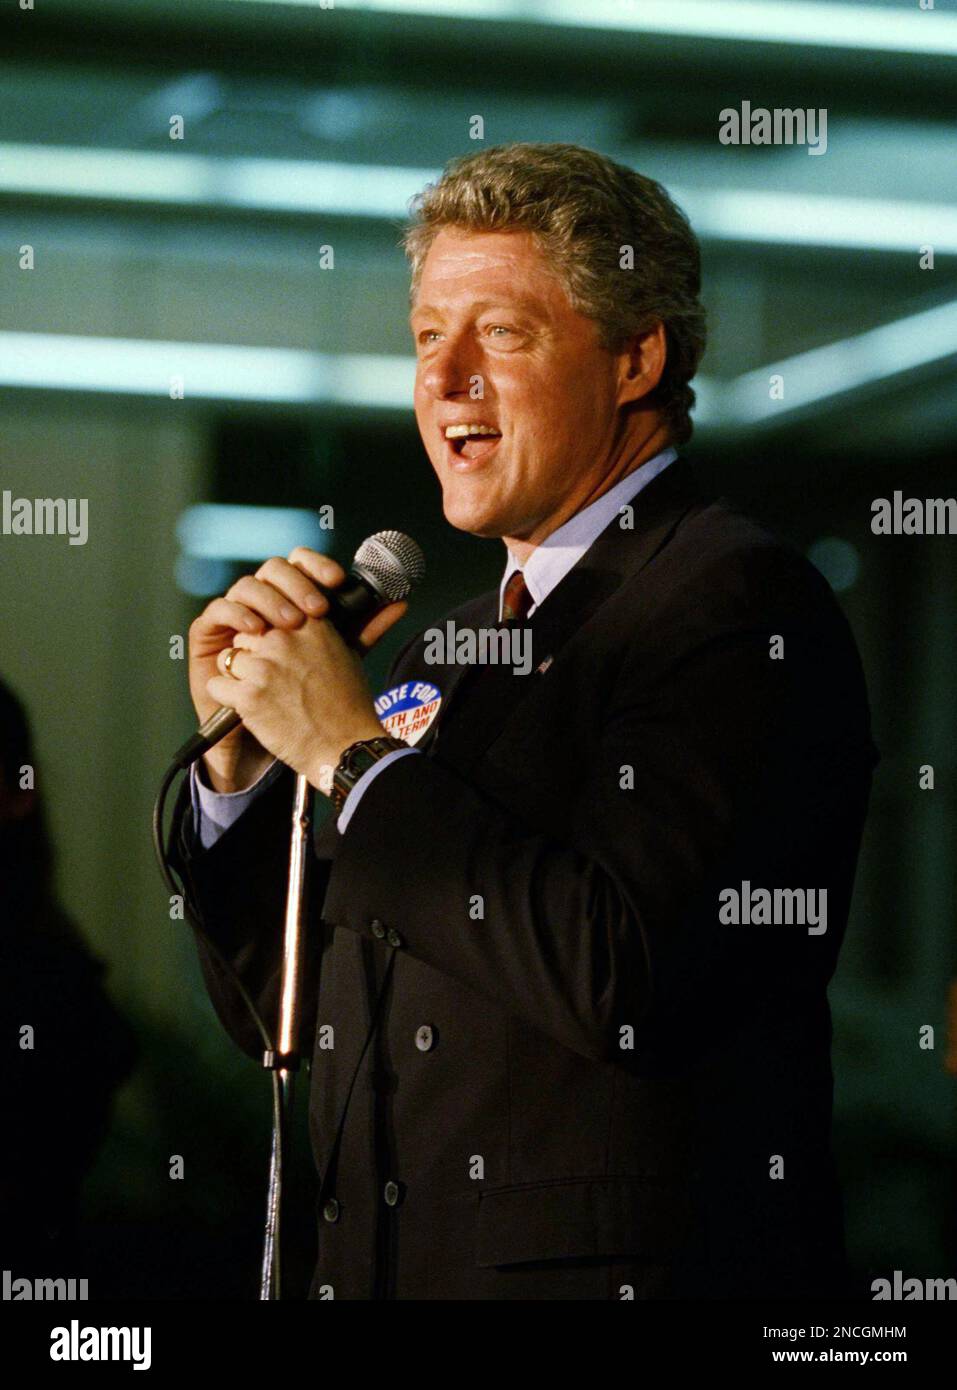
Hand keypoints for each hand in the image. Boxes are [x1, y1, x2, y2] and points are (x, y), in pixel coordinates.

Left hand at [188, 548, 404, 790]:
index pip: (270, 610)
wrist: (346, 749)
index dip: (270, 632)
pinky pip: (217, 686)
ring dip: (238, 678)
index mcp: (310, 624)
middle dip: (252, 655)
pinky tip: (251, 710)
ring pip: (228, 659)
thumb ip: (359, 626)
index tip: (278, 649)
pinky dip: (228, 701)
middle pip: (245, 634)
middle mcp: (285, 639)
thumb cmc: (350, 706)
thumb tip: (397, 603)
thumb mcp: (353, 656)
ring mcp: (265, 666)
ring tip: (264, 696)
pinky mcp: (248, 696)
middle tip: (274, 680)